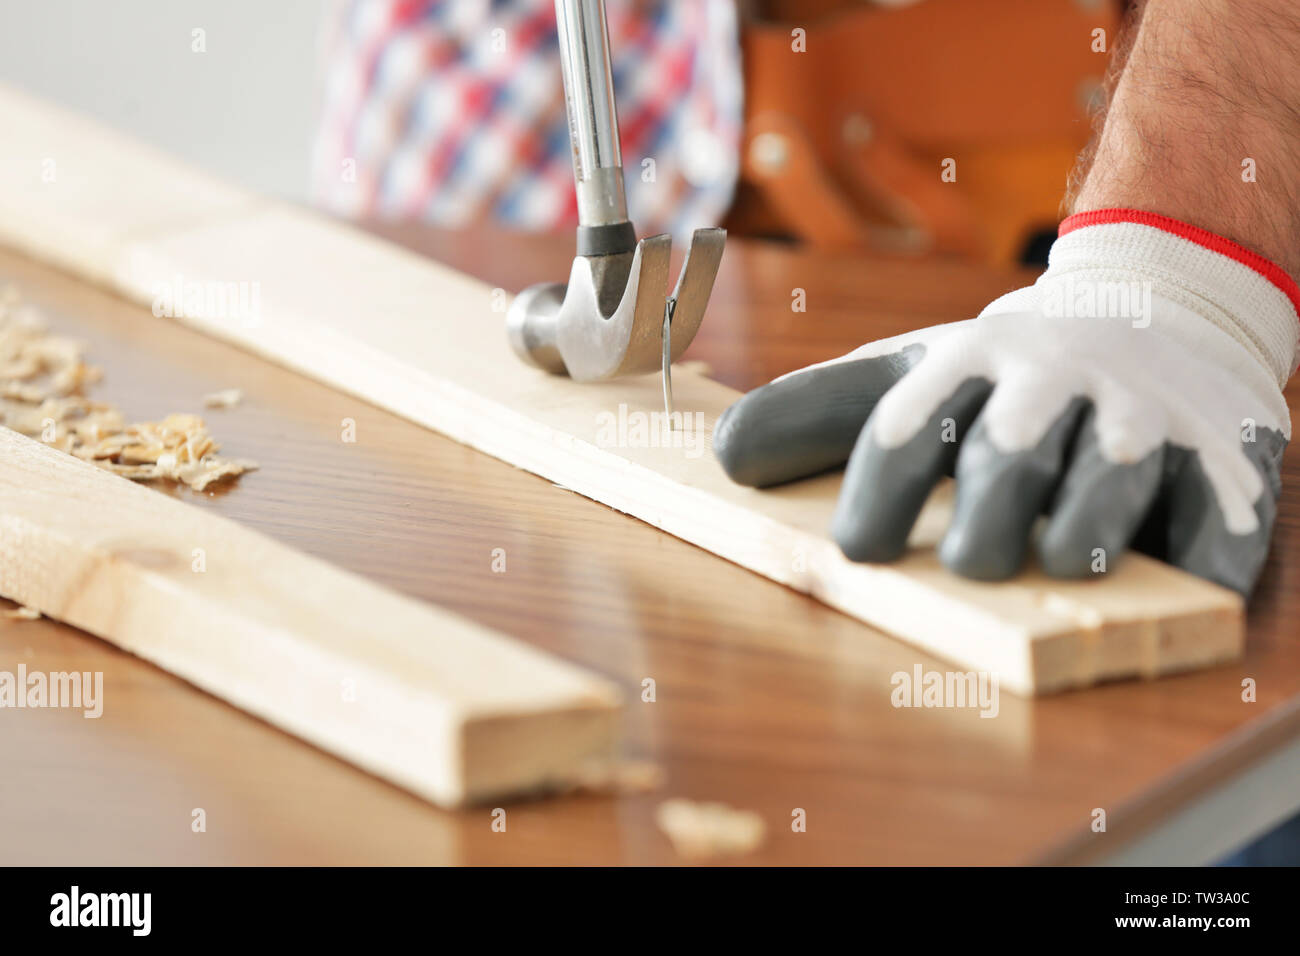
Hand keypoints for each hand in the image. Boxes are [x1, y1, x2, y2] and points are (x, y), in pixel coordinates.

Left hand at [713, 212, 1296, 594]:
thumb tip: (722, 455)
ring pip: (1108, 480)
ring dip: (1080, 534)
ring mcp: (1139, 417)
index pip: (905, 428)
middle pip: (1006, 455)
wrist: (1159, 315)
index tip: (858, 552)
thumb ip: (818, 412)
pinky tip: (1178, 579)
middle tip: (975, 563)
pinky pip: (1216, 517)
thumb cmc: (1009, 377)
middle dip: (982, 520)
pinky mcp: (1221, 457)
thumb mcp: (915, 372)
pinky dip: (1199, 556)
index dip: (877, 493)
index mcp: (966, 364)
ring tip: (1059, 563)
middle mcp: (1053, 382)